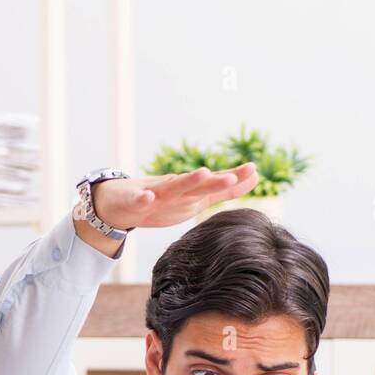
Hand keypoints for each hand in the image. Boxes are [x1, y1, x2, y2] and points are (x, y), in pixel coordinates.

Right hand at [85, 163, 258, 230]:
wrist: (119, 203)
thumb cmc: (160, 199)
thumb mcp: (195, 197)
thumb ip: (223, 190)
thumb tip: (255, 176)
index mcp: (190, 192)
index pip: (214, 186)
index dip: (233, 180)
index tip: (253, 170)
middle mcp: (176, 191)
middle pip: (198, 186)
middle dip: (215, 181)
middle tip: (233, 177)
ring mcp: (155, 195)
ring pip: (172, 188)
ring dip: (187, 181)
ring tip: (202, 174)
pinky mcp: (134, 202)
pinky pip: (139, 201)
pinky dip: (143, 199)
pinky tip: (148, 198)